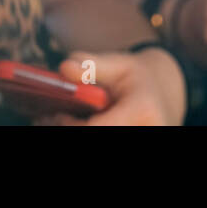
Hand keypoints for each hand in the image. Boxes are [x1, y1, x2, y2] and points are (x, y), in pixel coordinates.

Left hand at [42, 48, 185, 125]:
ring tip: (53, 120)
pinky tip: (69, 123)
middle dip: (65, 129)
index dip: (69, 125)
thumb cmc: (135, 78)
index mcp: (143, 110)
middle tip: (44, 119)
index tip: (53, 114)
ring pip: (94, 138)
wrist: (161, 96)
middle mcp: (146, 130)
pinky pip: (99, 137)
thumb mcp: (117, 64)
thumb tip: (64, 68)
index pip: (96, 128)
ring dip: (73, 129)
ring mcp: (141, 138)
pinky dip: (82, 129)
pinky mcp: (135, 143)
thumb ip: (90, 65)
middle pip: (93, 135)